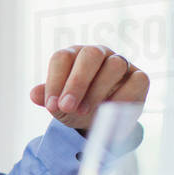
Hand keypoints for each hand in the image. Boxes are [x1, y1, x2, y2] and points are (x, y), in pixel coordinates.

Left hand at [29, 45, 148, 131]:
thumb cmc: (77, 106)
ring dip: (98, 90)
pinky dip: (124, 96)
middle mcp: (97, 54)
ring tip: (86, 112)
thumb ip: (48, 99)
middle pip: (89, 55)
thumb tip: (34, 94)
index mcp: (73, 56)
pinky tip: (111, 112)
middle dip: (77, 82)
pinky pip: (137, 80)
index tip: (52, 106)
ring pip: (114, 65)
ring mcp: (121, 63)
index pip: (62, 58)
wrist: (102, 120)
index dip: (55, 81)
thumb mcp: (60, 106)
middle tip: (67, 106)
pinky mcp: (139, 77)